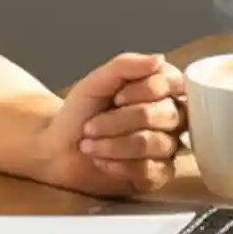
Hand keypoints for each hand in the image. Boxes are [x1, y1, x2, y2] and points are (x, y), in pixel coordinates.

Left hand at [40, 53, 186, 196]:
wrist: (59, 148)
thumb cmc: (80, 112)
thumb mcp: (95, 82)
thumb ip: (124, 66)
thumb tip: (159, 58)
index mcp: (160, 89)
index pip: (172, 83)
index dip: (143, 91)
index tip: (116, 98)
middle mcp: (171, 117)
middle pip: (166, 115)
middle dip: (120, 121)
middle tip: (90, 126)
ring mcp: (167, 147)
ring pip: (155, 144)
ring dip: (114, 144)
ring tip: (89, 145)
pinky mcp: (158, 175)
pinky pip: (152, 170)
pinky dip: (120, 165)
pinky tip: (101, 162)